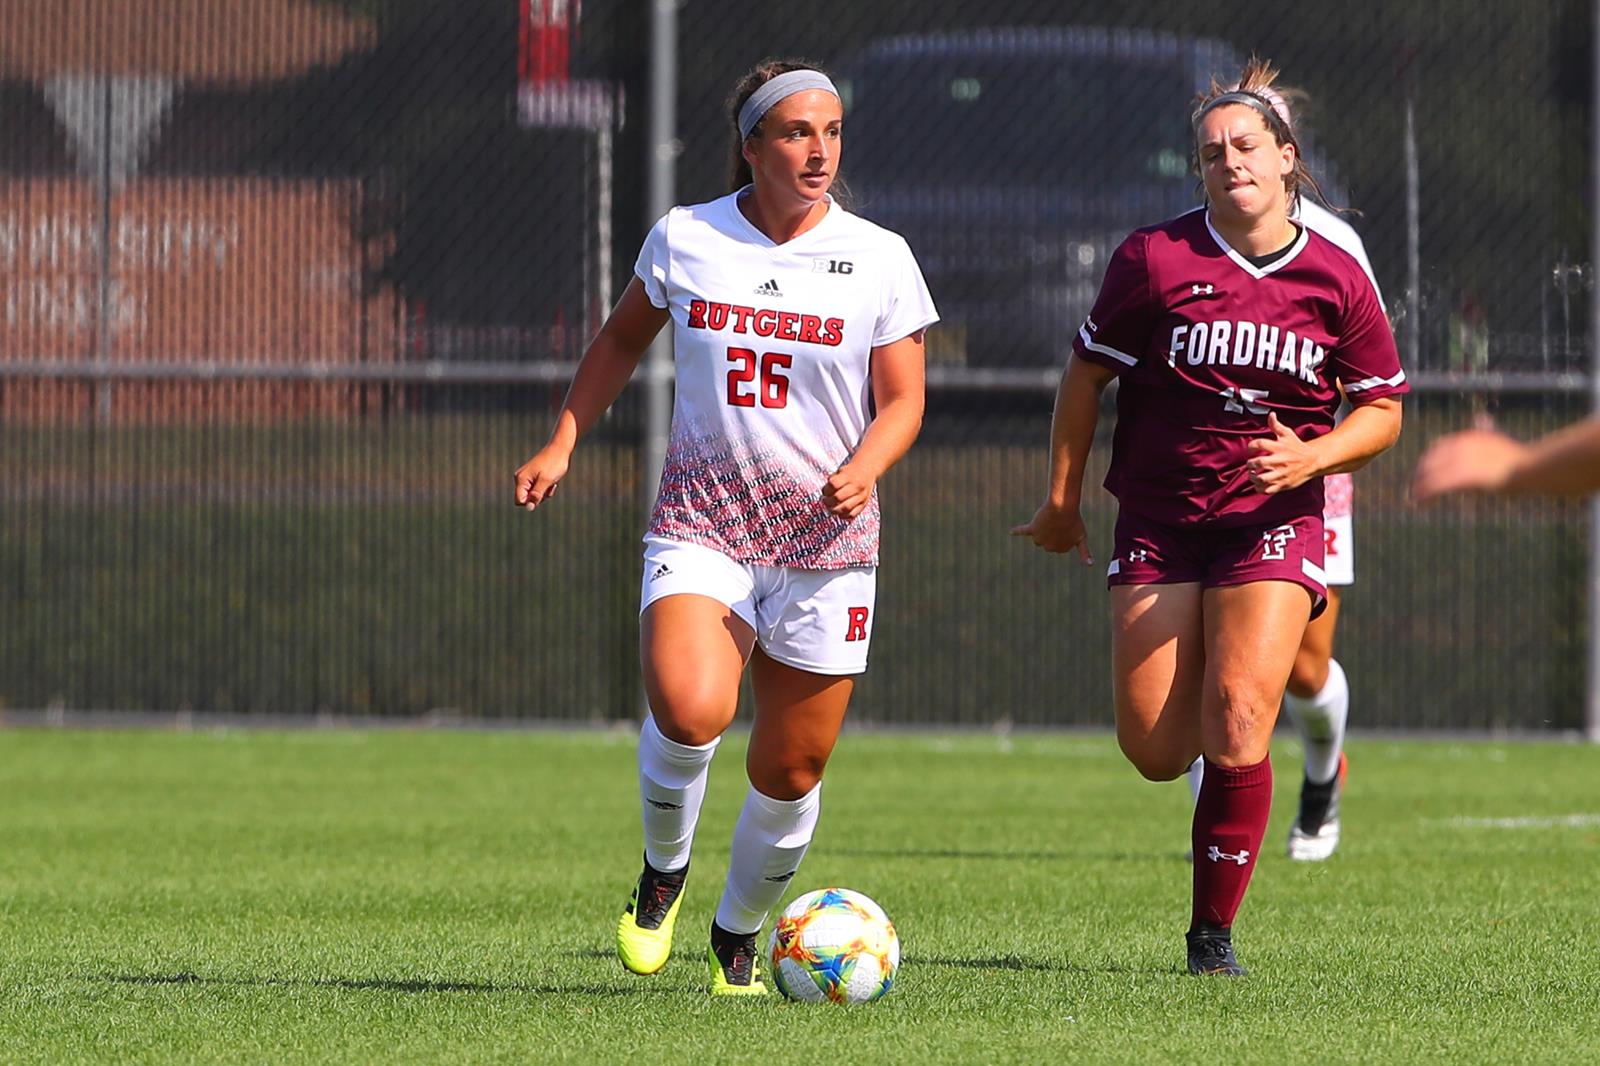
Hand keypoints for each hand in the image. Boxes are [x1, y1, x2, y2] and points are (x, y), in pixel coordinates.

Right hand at [513, 444, 570, 509]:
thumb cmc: (554, 464)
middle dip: (538, 497)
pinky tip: (551, 481)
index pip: (519, 501)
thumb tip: (529, 508)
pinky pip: (537, 489)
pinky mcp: (533, 477)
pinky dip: (545, 488)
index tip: (542, 494)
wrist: (560, 449)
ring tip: (550, 482)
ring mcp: (527, 477)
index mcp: (521, 479)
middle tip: (547, 487)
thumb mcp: (546, 482)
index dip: (531, 502)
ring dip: (543, 493)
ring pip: (533, 495)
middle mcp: (520, 478)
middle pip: (526, 499)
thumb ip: (536, 495)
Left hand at [822, 463, 875, 518]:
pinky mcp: (864, 504)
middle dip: (828, 501)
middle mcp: (857, 486)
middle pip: (839, 497)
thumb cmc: (851, 471)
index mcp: (849, 476)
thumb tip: (824, 493)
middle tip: (825, 501)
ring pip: (846, 508)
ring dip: (834, 510)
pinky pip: (853, 514)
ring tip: (830, 508)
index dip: (826, 490)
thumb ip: (832, 480)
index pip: (834, 484)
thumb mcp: (841, 470)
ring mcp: (861, 496)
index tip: (824, 492)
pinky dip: (844, 516)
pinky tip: (839, 512)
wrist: (868, 470)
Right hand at [1010, 501, 1093, 563]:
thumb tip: (1090, 566)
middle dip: (1053, 532)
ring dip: (1043, 528)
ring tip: (1052, 519)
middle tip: (1060, 522)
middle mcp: (1048, 548)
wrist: (1063, 508)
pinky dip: (1017, 531)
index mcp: (1061, 550)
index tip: (1068, 526)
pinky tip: (1010, 532)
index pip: (1059, 543)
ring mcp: (1039, 539)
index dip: (1063, 533)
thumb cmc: (1074, 521)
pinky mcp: (1032, 529)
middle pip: (1048, 540)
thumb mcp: (1081, 537)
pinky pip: (1022, 531)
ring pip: (1039, 535)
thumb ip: (1084, 552)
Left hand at [1246, 413, 1316, 493]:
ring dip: (1253, 477)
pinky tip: (1258, 484)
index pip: (1260, 444)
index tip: (1251, 448)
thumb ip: (1276, 425)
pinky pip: (1268, 490)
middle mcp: (1280, 461)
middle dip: (1250, 463)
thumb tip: (1270, 414)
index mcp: (1280, 447)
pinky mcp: (1283, 484)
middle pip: (1259, 462)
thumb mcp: (1288, 434)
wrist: (1313, 461)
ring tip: (1252, 474)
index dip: (1252, 445)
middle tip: (1250, 464)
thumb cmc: (1297, 447)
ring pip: (1262, 478)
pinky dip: (1260, 488)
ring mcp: (1282, 474)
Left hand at [1412, 429, 1526, 501]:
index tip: (1423, 470)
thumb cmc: (1522, 461)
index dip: (1429, 459)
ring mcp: (1460, 461)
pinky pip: (1436, 486)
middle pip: (1430, 460)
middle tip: (1413, 485)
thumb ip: (1486, 438)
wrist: (1531, 467)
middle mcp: (1461, 446)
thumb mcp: (1500, 445)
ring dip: (1419, 486)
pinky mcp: (1461, 477)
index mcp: (1470, 437)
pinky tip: (1419, 502)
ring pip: (1429, 475)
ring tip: (1414, 497)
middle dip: (1420, 472)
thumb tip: (1480, 419)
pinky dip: (1425, 494)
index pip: (1440, 446)